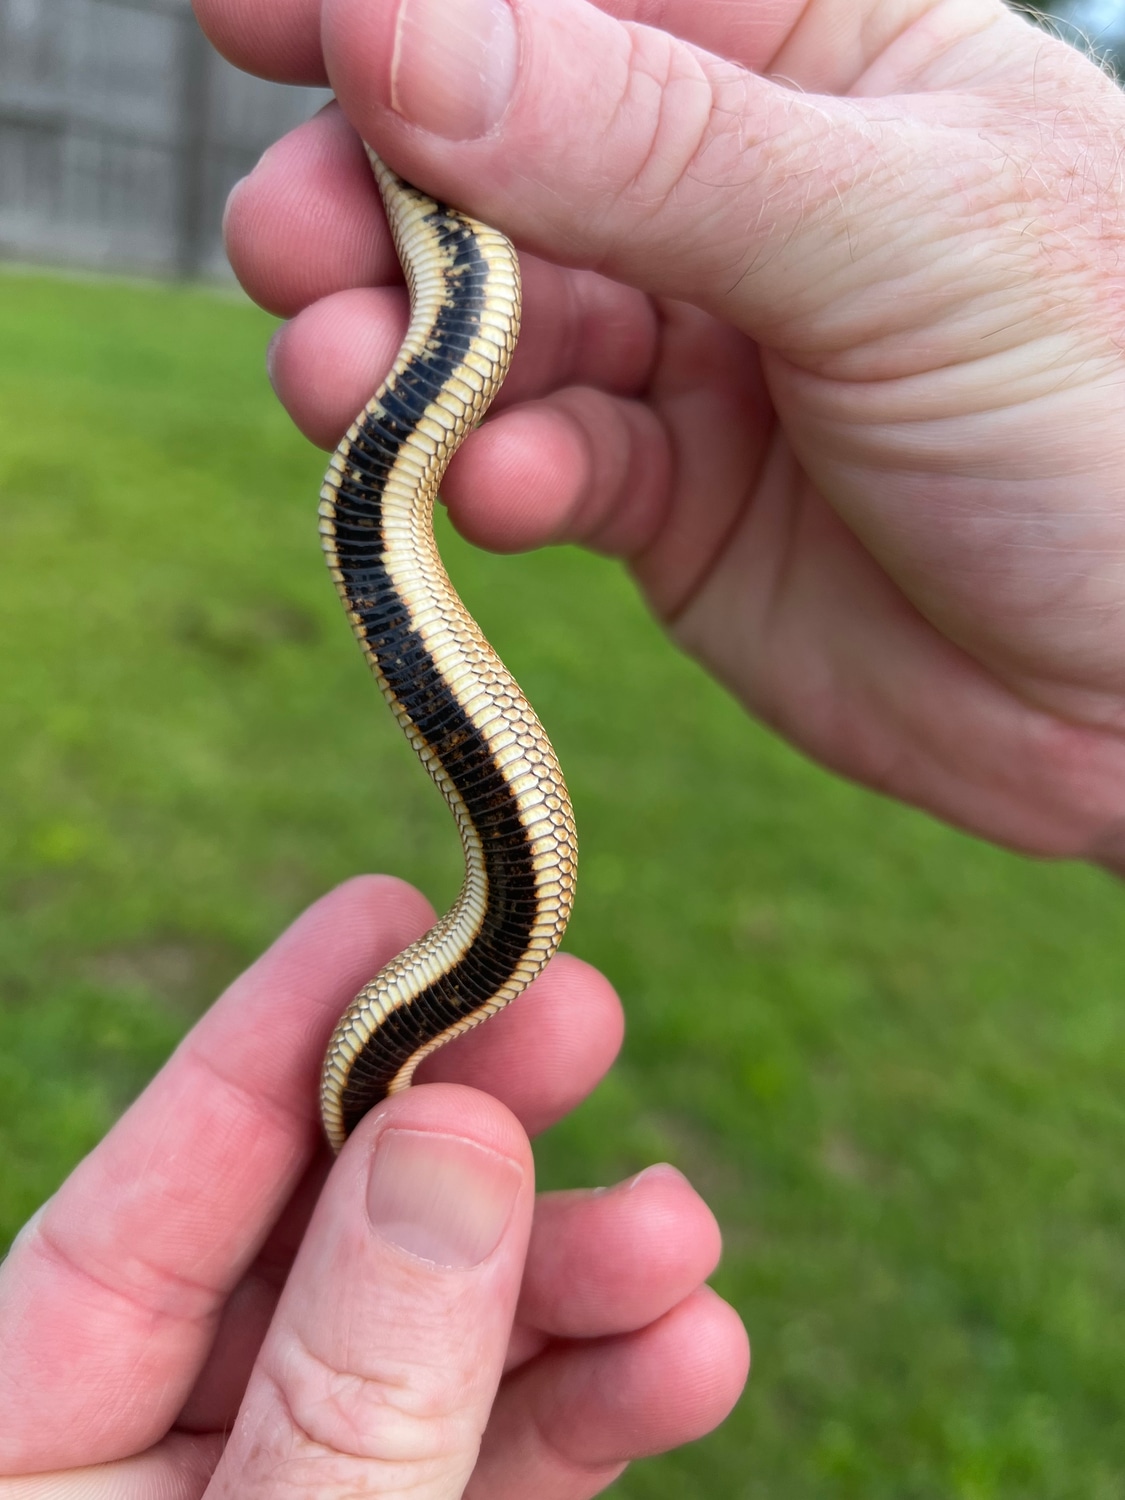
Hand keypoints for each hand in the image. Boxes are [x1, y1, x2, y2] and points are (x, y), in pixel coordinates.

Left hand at [0, 877, 746, 1497]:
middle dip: (467, 1127)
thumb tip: (458, 1134)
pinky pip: (491, 1458)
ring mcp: (283, 1493)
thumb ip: (350, 1381)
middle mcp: (157, 1441)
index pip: (161, 1183)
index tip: (395, 908)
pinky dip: (592, 1405)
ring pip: (434, 1341)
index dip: (282, 1030)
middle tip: (580, 1013)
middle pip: (323, 1231)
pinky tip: (687, 1352)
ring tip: (679, 1231)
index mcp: (33, 1429)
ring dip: (570, 1278)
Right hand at [202, 0, 1124, 865]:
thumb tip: (392, 32)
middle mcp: (726, 193)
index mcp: (808, 53)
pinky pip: (538, 465)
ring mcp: (686, 349)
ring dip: (396, 354)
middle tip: (288, 244)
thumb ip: (648, 142)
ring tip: (342, 383)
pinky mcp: (658, 496)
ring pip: (482, 325)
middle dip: (370, 200)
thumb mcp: (891, 240)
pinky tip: (509, 499)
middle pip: (487, 157)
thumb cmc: (1100, 417)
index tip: (254, 17)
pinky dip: (499, 479)